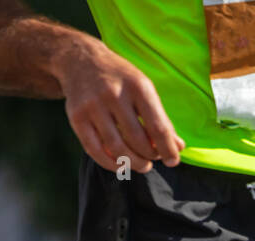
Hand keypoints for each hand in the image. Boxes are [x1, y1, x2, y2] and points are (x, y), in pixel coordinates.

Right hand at [53, 37, 184, 173]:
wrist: (81, 60)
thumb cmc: (120, 79)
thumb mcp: (144, 89)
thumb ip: (160, 118)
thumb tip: (178, 147)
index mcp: (137, 87)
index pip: (158, 127)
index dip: (167, 149)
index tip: (173, 161)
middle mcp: (114, 95)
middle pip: (138, 140)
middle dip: (150, 156)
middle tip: (153, 159)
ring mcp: (93, 106)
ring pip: (117, 148)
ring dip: (133, 163)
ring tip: (142, 165)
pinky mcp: (77, 117)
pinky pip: (95, 150)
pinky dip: (111, 164)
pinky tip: (121, 165)